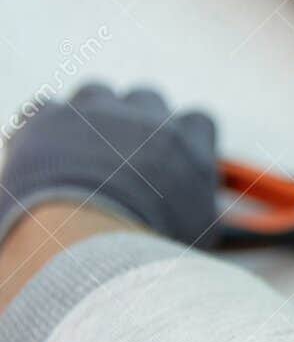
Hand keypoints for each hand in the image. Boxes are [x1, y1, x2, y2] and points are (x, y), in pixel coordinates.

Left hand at [0, 84, 219, 246]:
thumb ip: (201, 209)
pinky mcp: (48, 118)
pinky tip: (43, 154)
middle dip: (136, 119)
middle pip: (146, 97)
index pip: (198, 121)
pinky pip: (44, 108)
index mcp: (188, 146)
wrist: (86, 241)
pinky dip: (43, 127)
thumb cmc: (148, 248)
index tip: (172, 158)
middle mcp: (147, 119)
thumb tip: (200, 212)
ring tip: (79, 149)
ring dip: (91, 115)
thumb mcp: (197, 236)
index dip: (184, 136)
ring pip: (97, 93)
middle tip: (122, 154)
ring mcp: (96, 113)